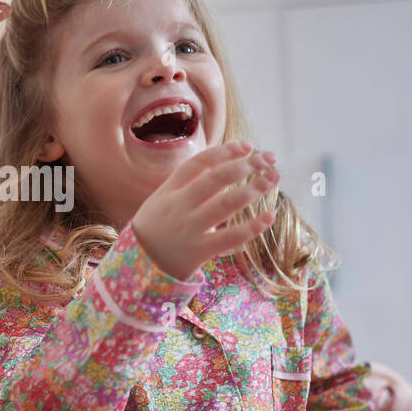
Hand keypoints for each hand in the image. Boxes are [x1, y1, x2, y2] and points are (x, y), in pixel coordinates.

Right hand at [131, 141, 278, 280]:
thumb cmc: (157, 227)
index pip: (200, 162)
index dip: (225, 151)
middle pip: (217, 178)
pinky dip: (252, 226)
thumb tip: (227, 167)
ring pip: (226, 203)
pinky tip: (269, 216)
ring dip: (253, 188)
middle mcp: (180, 205)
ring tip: (272, 179)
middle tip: (270, 159)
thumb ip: (189, 185)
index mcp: (170, 189)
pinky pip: (230, 237)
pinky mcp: (198, 250)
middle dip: (246, 165)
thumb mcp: (162, 200)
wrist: (139, 264)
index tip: (249, 147)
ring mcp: (189, 228)